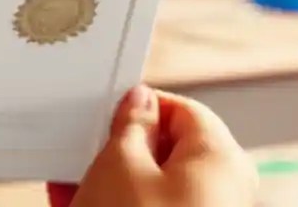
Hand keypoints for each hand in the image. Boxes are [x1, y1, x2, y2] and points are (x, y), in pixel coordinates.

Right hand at [47, 86, 256, 206]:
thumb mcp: (118, 167)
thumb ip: (130, 125)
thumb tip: (140, 104)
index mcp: (221, 159)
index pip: (183, 110)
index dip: (141, 106)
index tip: (108, 112)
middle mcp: (226, 194)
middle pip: (170, 154)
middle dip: (121, 152)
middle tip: (82, 154)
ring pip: (157, 190)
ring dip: (113, 185)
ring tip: (71, 188)